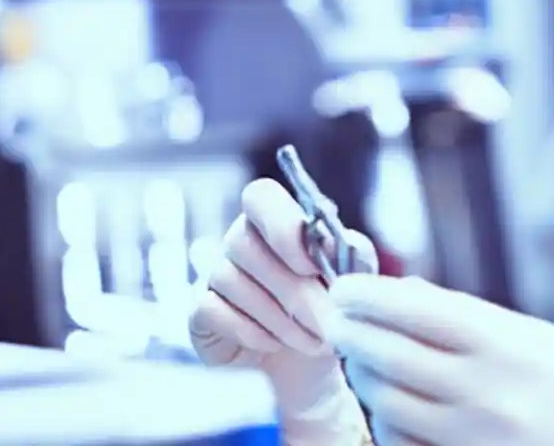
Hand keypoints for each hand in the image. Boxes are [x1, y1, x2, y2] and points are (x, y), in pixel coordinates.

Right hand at [189, 178, 375, 443]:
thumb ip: (351, 252)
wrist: (313, 357)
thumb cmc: (332, 303)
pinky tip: (273, 344)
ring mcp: (214, 275)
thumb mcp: (353, 276)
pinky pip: (210, 311)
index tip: (311, 266)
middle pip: (245, 245)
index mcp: (277, 219)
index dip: (281, 227)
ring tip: (312, 340)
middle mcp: (240, 239)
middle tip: (326, 324)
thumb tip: (334, 244)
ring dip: (279, 318)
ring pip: (231, 282)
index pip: (260, 196)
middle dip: (293, 292)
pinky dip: (248, 332)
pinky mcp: (199, 312)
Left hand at [326, 275, 553, 445]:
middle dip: (350, 334)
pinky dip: (387, 423)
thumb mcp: (538, 339)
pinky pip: (402, 445)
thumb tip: (403, 291)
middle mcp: (487, 393)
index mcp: (507, 345)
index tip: (344, 289)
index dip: (370, 296)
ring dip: (363, 378)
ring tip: (362, 362)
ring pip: (386, 404)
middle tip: (336, 322)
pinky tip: (390, 407)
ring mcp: (475, 439)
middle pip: (388, 356)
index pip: (417, 309)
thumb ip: (472, 317)